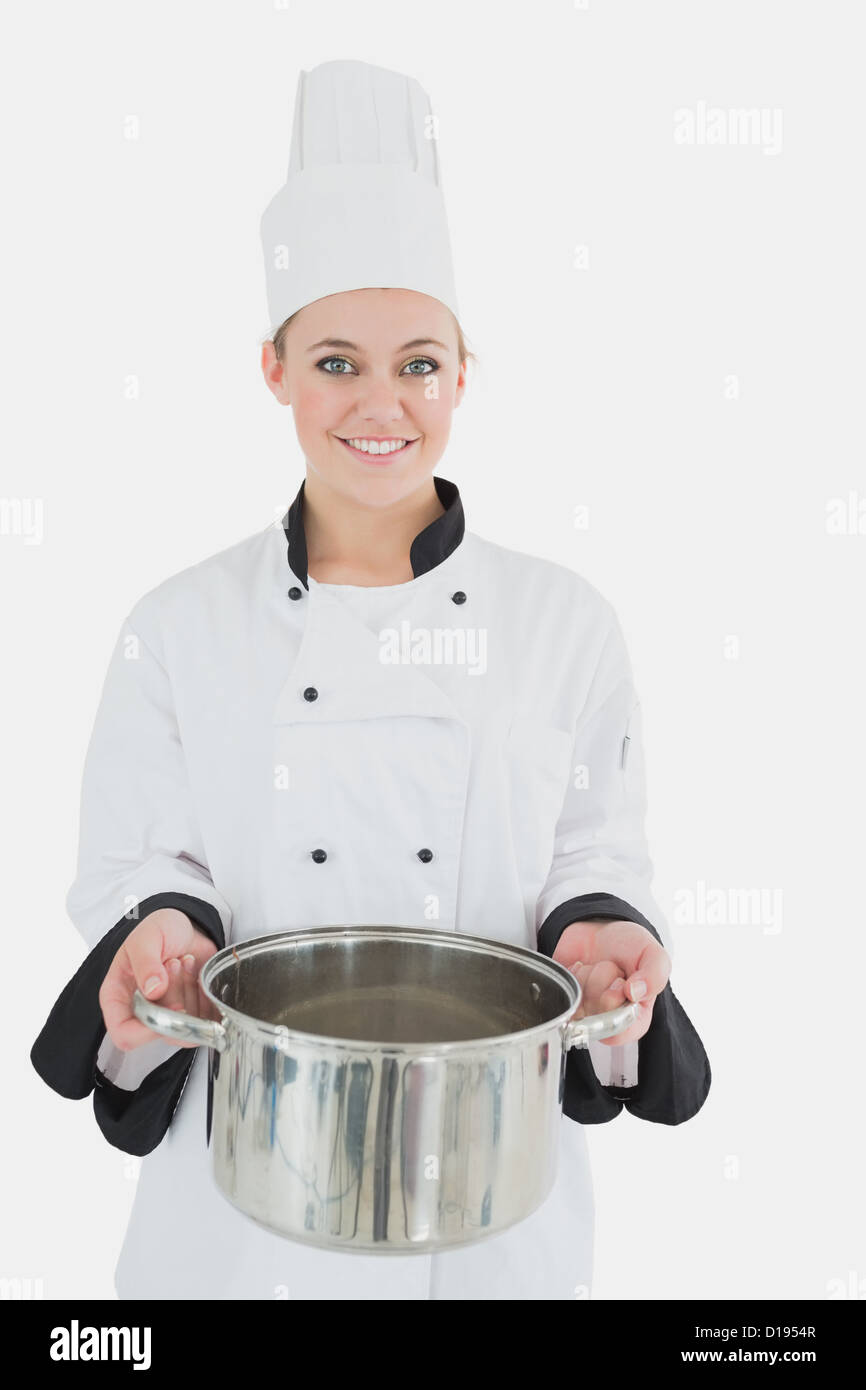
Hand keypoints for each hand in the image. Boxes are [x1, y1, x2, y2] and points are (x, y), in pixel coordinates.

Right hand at [99, 907, 219, 1050]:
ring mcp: (167, 1014)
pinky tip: (195, 971)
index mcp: (118, 998)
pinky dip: (205, 996)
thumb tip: (153, 991)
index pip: (125, 1035)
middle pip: (160, 1030)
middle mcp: (141, 1012)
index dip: (146, 1031)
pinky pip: (204, 1021)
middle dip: (175, 998)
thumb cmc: (160, 930)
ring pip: (184, 1027)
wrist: (186, 926)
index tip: (169, 1008)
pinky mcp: (191, 1013)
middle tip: (174, 964)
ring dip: (189, 992)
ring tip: (183, 962)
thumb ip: (146, 963)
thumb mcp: (146, 938)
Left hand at [552, 918, 670, 1045]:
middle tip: (613, 969)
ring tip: (598, 967)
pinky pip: (561, 992)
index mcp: (636, 1018)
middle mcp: (609, 1020)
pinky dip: (573, 973)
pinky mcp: (566, 1001)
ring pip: (579, 1001)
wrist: (602, 930)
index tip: (623, 983)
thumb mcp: (652, 955)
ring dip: (588, 975)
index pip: (619, 1031)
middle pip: (596, 1012)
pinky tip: (583, 968)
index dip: (616, 1003)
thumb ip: (655, 975)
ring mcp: (585, 1011)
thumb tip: (635, 994)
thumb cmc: (630, 947)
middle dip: (603, 981)